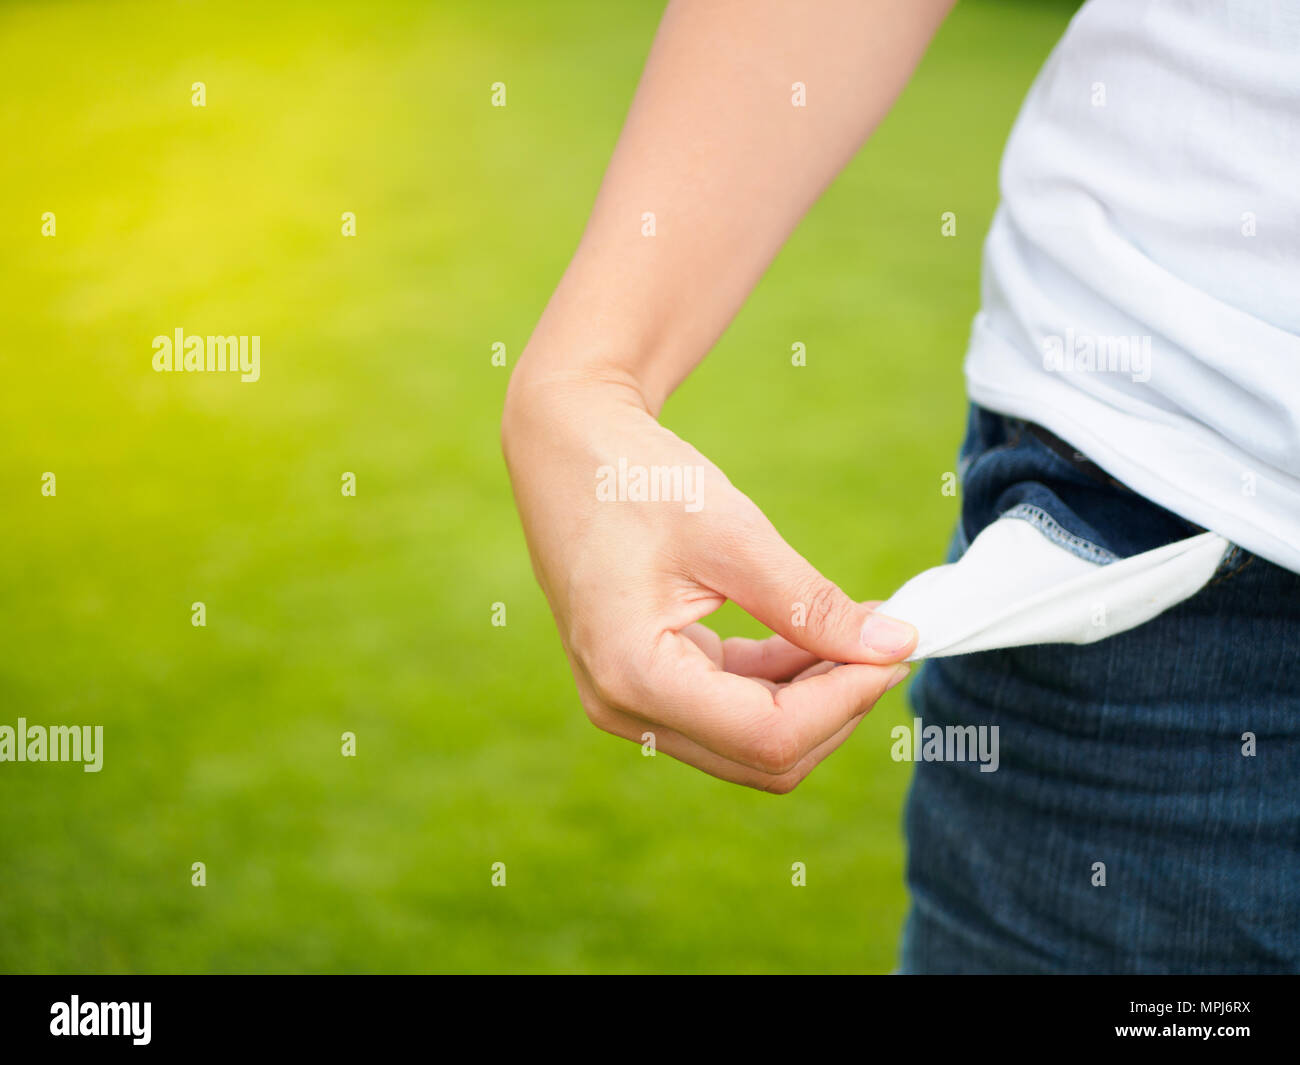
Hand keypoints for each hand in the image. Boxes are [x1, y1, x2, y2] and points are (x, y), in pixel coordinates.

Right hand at [502, 369, 917, 791]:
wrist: (567, 449)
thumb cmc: (636, 479)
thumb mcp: (732, 535)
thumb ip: (810, 603)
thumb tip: (894, 646)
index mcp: (633, 675)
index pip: (768, 734)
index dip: (846, 700)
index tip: (895, 647)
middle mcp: (624, 708)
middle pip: (763, 757)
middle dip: (835, 707)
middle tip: (884, 640)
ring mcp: (630, 704)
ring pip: (752, 742)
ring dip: (814, 697)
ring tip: (856, 629)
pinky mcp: (644, 686)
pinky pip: (730, 712)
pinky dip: (782, 683)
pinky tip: (815, 634)